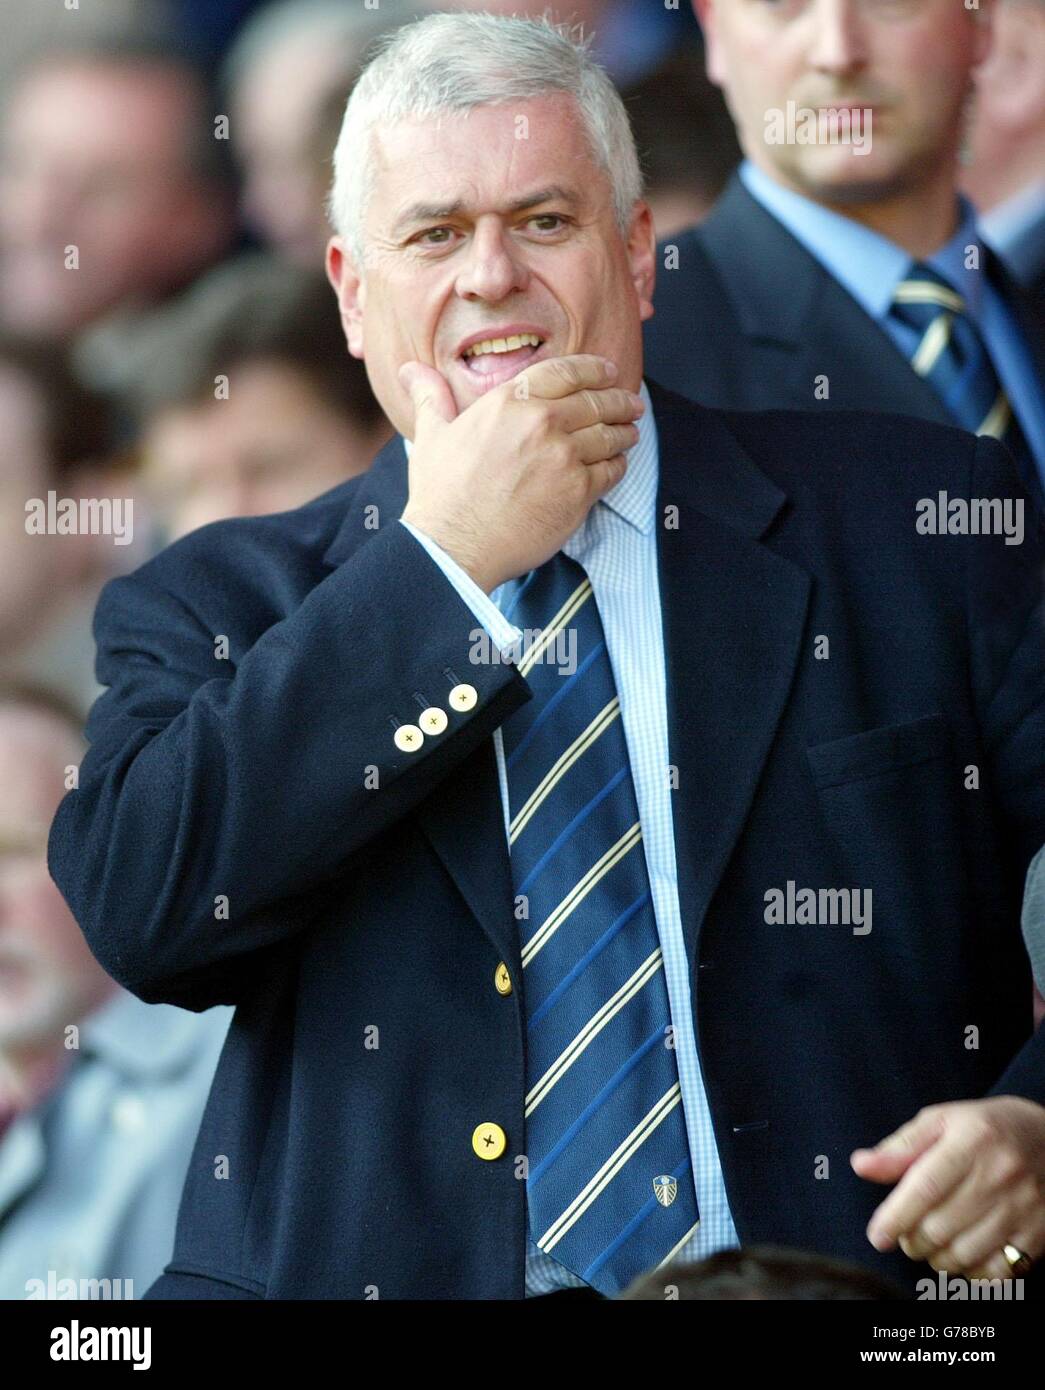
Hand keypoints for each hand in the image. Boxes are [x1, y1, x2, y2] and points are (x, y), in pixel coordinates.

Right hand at [398, 354, 643, 592]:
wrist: (455, 545)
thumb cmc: (441, 494)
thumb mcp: (431, 435)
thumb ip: (430, 397)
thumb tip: (411, 370)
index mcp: (509, 401)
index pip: (566, 372)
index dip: (594, 369)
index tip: (608, 372)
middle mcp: (542, 422)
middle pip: (596, 402)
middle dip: (618, 400)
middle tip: (630, 404)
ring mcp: (564, 457)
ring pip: (609, 435)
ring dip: (624, 431)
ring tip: (629, 432)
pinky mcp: (578, 492)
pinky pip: (611, 471)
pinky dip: (618, 465)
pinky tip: (617, 464)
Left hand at [852, 1096, 1044, 1279]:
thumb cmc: (984, 1129)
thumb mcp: (941, 1122)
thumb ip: (900, 1147)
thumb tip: (861, 1165)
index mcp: (970, 1141)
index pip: (925, 1187)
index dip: (895, 1217)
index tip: (877, 1236)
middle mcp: (1000, 1175)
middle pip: (940, 1228)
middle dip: (912, 1240)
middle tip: (907, 1234)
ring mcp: (1023, 1207)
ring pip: (964, 1255)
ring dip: (937, 1258)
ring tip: (932, 1243)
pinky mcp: (1038, 1234)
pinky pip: (996, 1272)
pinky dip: (971, 1273)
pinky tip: (963, 1254)